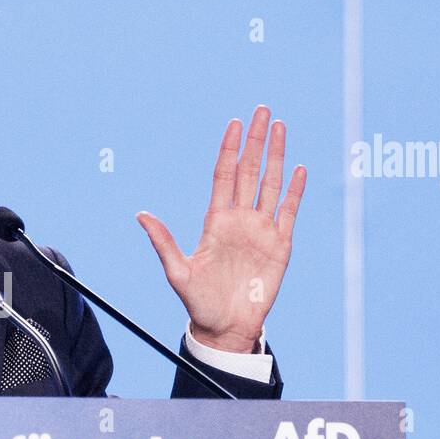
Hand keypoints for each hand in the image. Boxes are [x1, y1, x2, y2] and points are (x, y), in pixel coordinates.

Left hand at [137, 105, 305, 353]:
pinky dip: (294, 191)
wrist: (225, 327)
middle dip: (256, 140)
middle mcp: (239, 220)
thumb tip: (141, 215)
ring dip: (276, 156)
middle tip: (262, 110)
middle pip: (250, 171)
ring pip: (271, 184)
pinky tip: (298, 169)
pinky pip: (288, 212)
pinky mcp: (280, 246)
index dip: (229, 149)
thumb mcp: (177, 271)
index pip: (224, 175)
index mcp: (215, 221)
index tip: (235, 123)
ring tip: (281, 127)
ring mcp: (261, 230)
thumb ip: (163, 242)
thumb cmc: (199, 302)